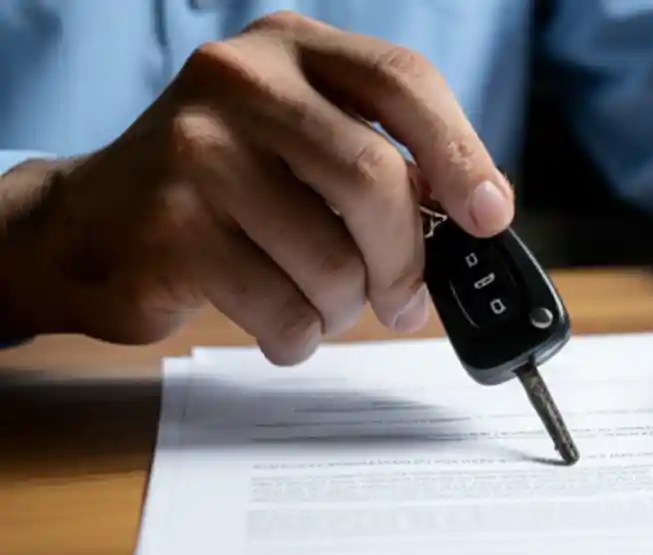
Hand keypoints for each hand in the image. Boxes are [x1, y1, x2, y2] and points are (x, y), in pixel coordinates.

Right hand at [0, 12, 511, 363]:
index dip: (462, 152)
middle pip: (374, 180)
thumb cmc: (218, 192)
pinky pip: (281, 305)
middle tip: (405, 300)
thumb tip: (474, 214)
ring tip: (319, 305)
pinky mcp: (172, 225)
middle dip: (404, 260)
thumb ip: (378, 162)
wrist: (88, 227)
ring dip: (344, 306)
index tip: (490, 215)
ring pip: (331, 257)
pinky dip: (299, 334)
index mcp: (292, 49)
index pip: (404, 81)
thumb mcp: (299, 145)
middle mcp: (242, 80)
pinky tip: (281, 324)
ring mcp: (198, 149)